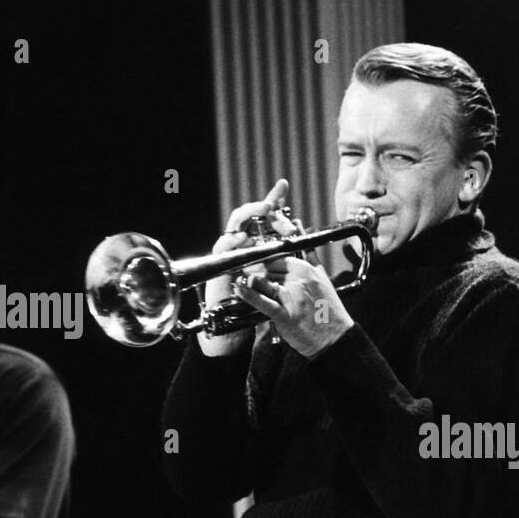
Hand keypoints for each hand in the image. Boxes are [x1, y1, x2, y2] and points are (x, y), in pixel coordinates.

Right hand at [197, 179, 297, 357]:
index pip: (262, 218)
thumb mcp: (276, 281)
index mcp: (254, 246)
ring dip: (244, 221)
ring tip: (258, 215)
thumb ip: (285, 259)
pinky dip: (231, 243)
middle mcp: (238, 247)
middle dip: (257, 208)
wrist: (233, 332)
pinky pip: (222, 250)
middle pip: (244, 217)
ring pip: (232, 229)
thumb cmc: (255, 306)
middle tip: (269, 205)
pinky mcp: (216, 267)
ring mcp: (226, 256)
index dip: (271, 200)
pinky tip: (241, 238)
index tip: (283, 185)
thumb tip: (302, 240)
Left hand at [236, 256, 351, 358]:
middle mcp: (299, 279)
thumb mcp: (321, 276)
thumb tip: (298, 225)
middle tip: (242, 274)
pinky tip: (240, 291)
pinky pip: (264, 302)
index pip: (274, 257)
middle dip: (253, 272)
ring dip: (249, 282)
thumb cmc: (327, 309)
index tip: (252, 264)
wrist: (334, 337)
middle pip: (266, 270)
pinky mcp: (286, 315)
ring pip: (262, 283)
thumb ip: (309, 253)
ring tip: (239, 282)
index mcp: (305, 268)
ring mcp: (293, 297)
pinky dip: (250, 296)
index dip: (261, 262)